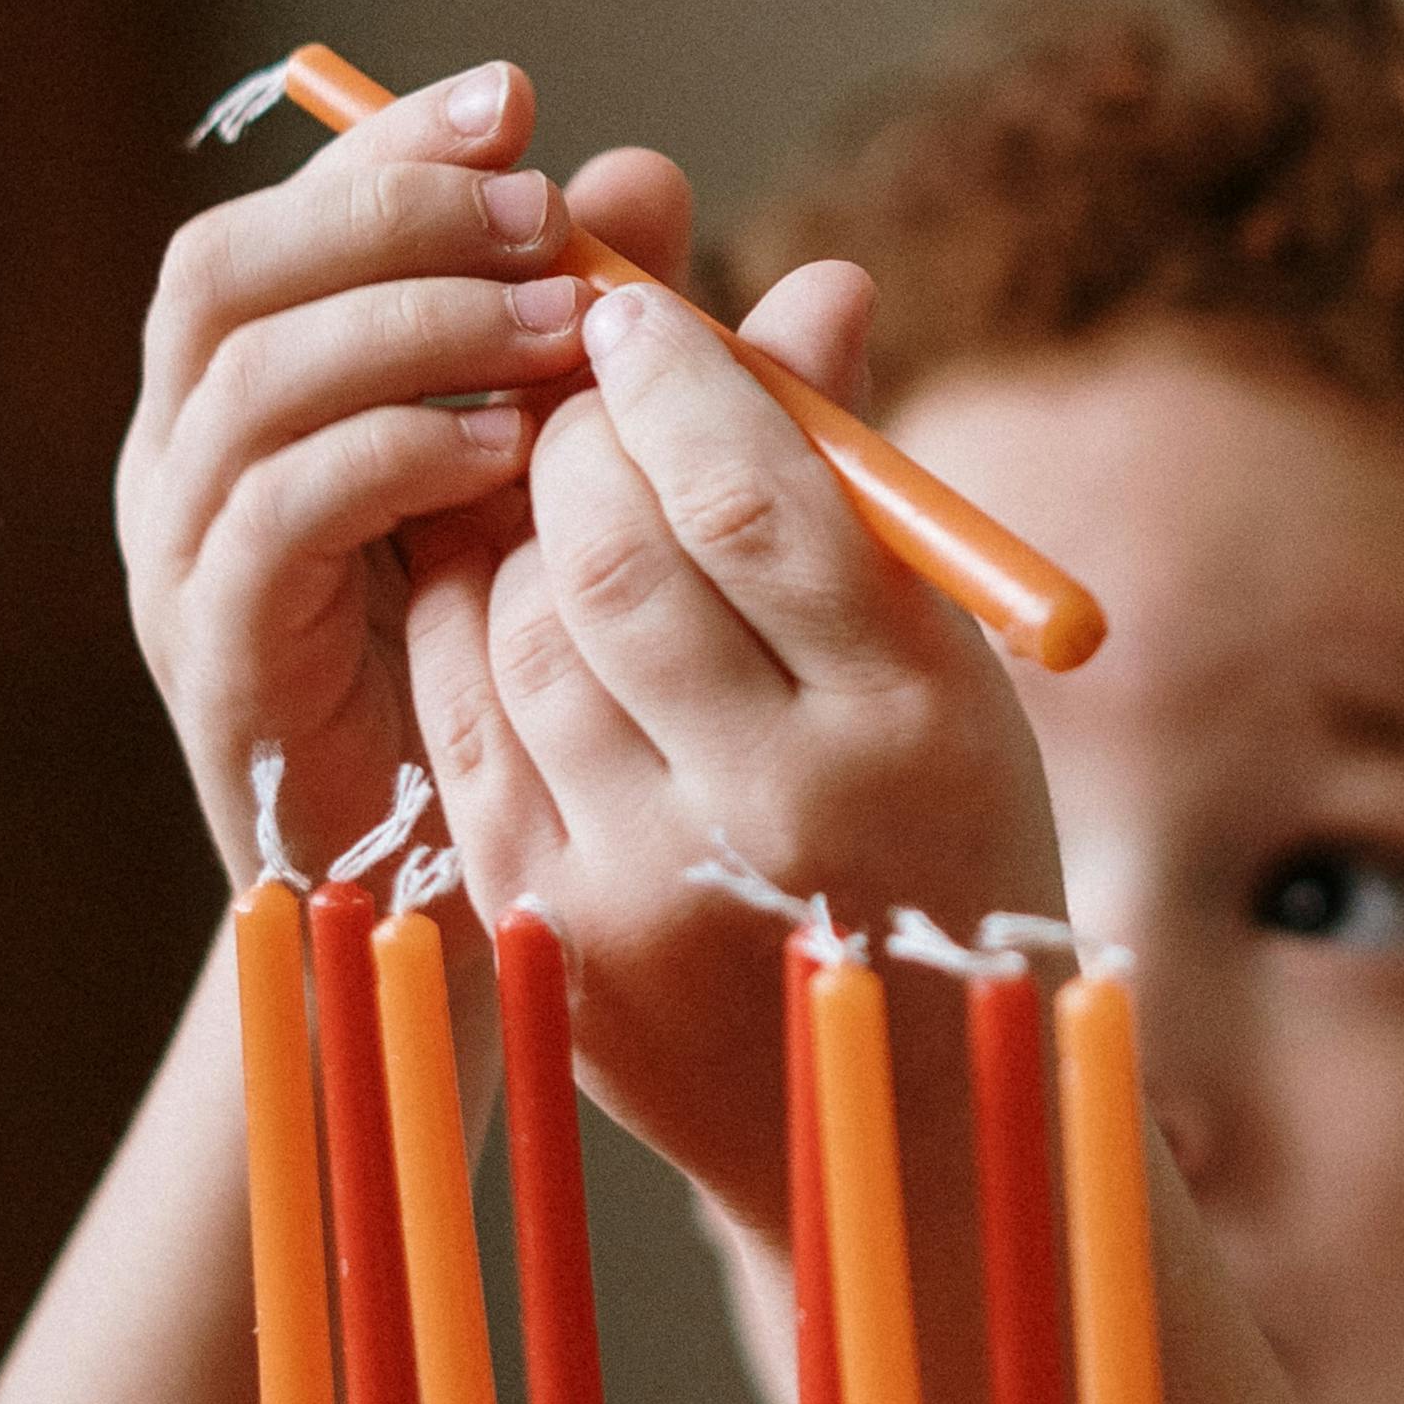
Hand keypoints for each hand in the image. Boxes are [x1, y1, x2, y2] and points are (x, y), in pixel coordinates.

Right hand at [116, 58, 606, 892]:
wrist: (457, 922)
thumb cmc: (520, 687)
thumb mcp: (581, 482)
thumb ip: (616, 344)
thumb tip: (660, 176)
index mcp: (250, 404)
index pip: (277, 224)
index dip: (384, 151)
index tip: (518, 97)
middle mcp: (185, 466)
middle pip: (220, 272)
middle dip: (386, 218)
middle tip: (543, 220)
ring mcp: (184, 565)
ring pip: (241, 381)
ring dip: (409, 327)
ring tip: (557, 331)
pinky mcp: (220, 663)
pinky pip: (271, 519)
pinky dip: (389, 455)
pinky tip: (507, 453)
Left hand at [399, 233, 1064, 1226]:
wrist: (892, 1119)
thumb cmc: (939, 838)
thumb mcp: (939, 670)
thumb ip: (855, 488)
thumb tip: (812, 284)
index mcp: (904, 727)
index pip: (749, 502)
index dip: (672, 379)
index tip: (637, 314)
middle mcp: (768, 812)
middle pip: (611, 558)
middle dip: (575, 440)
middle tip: (580, 387)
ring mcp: (637, 884)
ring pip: (517, 632)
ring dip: (515, 529)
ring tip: (555, 490)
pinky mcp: (543, 926)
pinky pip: (465, 721)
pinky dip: (469, 625)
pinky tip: (505, 590)